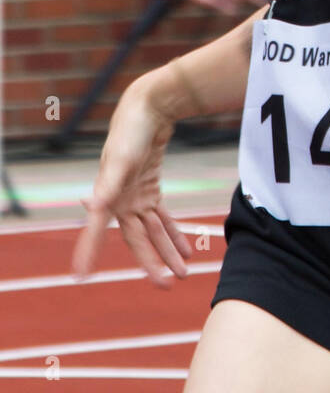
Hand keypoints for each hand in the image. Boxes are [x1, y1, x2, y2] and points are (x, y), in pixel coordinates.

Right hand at [71, 79, 192, 288]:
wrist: (149, 108)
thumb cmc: (130, 132)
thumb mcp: (120, 159)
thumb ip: (108, 185)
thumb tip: (91, 206)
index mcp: (108, 196)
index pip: (99, 231)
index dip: (90, 252)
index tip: (80, 275)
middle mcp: (120, 201)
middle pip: (138, 238)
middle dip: (153, 262)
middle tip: (167, 284)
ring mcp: (135, 196)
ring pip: (154, 231)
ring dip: (168, 251)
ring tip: (184, 272)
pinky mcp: (150, 188)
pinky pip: (162, 217)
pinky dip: (172, 232)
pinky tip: (186, 248)